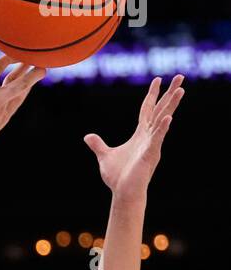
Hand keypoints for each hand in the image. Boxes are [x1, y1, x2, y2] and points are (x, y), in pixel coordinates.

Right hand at [0, 55, 45, 161]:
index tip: (14, 51)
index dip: (6, 59)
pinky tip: (26, 89)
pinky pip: (15, 105)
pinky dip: (21, 95)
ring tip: (39, 70)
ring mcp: (0, 113)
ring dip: (29, 82)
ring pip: (19, 94)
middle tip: (41, 61)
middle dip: (29, 72)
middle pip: (16, 84)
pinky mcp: (2, 122)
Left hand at [84, 75, 183, 199]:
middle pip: (161, 109)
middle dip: (170, 93)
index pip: (148, 109)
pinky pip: (157, 139)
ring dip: (172, 105)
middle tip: (180, 76)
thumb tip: (88, 137)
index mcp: (140, 134)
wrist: (123, 193)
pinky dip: (162, 128)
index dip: (153, 94)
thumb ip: (98, 145)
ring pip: (163, 120)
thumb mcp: (105, 156)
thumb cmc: (117, 177)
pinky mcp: (150, 155)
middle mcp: (149, 136)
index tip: (158, 79)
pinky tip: (168, 118)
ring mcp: (151, 144)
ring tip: (181, 90)